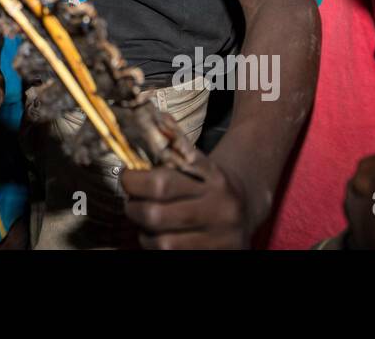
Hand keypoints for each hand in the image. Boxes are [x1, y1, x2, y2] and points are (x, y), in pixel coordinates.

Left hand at [122, 152, 250, 248]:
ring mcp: (221, 238)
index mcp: (213, 179)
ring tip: (146, 223)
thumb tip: (150, 117)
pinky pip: (175, 256)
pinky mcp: (222, 255)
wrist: (248, 203)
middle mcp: (220, 209)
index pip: (161, 183)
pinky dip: (159, 247)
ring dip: (145, 233)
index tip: (126, 176)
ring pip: (164, 243)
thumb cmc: (211, 179)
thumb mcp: (199, 161)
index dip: (134, 182)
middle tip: (131, 203)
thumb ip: (175, 144)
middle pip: (157, 215)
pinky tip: (160, 236)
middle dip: (134, 209)